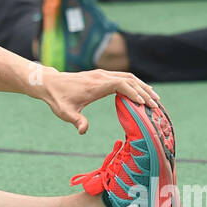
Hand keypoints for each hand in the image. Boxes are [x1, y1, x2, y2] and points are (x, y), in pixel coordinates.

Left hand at [39, 67, 159, 134]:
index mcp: (95, 85)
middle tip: (156, 104)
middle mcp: (101, 77)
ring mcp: (102, 74)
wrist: (51, 84)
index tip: (143, 103)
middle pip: (128, 79)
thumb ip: (76, 121)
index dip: (133, 92)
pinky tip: (142, 93)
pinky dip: (135, 84)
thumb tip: (83, 131)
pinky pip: (122, 77)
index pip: (120, 84)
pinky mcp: (102, 76)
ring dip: (142, 86)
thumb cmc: (58, 99)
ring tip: (155, 98)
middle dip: (144, 91)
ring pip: (128, 76)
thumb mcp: (65, 112)